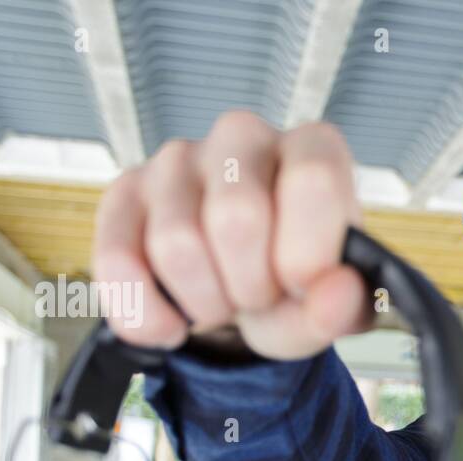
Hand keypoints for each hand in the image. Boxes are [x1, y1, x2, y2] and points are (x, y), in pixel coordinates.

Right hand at [92, 112, 372, 359]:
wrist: (241, 299)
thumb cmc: (293, 286)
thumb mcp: (329, 309)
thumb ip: (345, 307)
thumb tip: (338, 293)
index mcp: (312, 149)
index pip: (312, 179)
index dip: (306, 254)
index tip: (303, 288)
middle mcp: (243, 136)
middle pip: (237, 216)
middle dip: (251, 288)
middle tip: (261, 299)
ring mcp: (177, 159)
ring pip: (176, 243)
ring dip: (204, 303)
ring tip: (224, 302)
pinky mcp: (123, 193)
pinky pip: (117, 260)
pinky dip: (145, 314)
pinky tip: (172, 323)